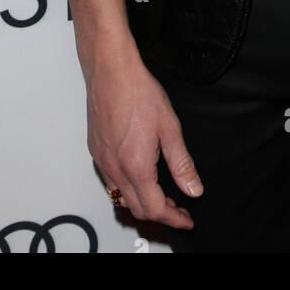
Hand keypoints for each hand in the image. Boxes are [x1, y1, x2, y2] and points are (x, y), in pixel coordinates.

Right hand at [85, 43, 202, 229]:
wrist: (112, 71)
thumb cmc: (138, 92)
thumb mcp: (170, 128)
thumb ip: (182, 163)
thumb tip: (193, 188)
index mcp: (136, 166)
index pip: (155, 209)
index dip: (174, 218)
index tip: (186, 218)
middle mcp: (115, 168)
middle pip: (136, 210)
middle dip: (160, 214)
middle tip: (178, 207)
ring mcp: (102, 161)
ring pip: (120, 198)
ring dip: (142, 203)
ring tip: (161, 193)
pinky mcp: (95, 152)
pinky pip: (111, 182)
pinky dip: (127, 189)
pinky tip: (140, 175)